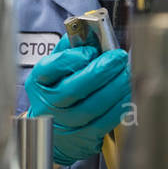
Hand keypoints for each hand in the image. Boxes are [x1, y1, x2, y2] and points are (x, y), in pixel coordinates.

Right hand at [23, 35, 130, 165]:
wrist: (52, 132)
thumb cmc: (55, 93)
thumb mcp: (53, 70)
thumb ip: (69, 49)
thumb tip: (90, 31)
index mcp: (39, 82)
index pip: (54, 67)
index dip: (76, 56)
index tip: (93, 49)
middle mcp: (49, 105)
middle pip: (76, 87)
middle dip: (102, 69)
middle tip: (118, 57)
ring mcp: (67, 123)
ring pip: (96, 104)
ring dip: (117, 85)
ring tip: (126, 72)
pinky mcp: (85, 136)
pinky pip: (108, 119)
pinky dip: (121, 103)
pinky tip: (128, 90)